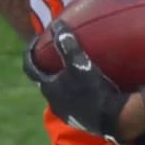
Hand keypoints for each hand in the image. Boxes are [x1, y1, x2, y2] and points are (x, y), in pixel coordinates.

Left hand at [23, 21, 130, 144]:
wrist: (115, 120)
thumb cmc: (94, 91)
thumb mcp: (80, 64)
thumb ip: (67, 44)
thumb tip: (57, 24)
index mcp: (48, 89)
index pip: (30, 67)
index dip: (29, 52)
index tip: (35, 40)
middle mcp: (54, 103)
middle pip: (45, 79)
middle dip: (48, 65)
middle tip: (55, 51)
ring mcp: (68, 113)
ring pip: (60, 91)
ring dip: (63, 78)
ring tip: (73, 66)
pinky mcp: (82, 119)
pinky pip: (74, 100)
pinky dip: (76, 88)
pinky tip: (91, 82)